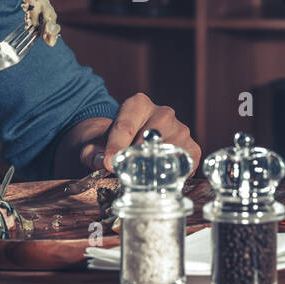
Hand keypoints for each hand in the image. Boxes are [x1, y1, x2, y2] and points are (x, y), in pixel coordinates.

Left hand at [78, 93, 201, 175]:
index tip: (110, 164)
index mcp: (137, 104)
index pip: (125, 127)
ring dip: (153, 169)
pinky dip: (173, 174)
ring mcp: (180, 129)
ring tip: (141, 178)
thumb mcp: (94, 145)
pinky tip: (159, 178)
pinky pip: (185, 163)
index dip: (116, 147)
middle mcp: (162, 112)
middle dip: (134, 160)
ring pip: (167, 152)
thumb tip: (104, 162)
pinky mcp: (191, 147)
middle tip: (125, 175)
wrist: (129, 142)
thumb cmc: (111, 142)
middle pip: (148, 140)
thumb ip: (93, 154)